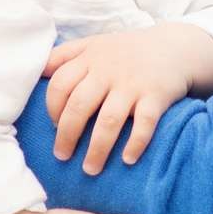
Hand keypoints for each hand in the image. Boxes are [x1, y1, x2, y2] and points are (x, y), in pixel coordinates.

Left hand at [42, 23, 212, 173]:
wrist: (175, 47)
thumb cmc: (127, 51)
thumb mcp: (95, 44)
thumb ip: (66, 55)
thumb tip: (37, 72)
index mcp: (90, 57)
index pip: (60, 84)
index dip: (52, 109)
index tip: (54, 127)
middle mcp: (109, 70)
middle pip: (79, 106)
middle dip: (67, 136)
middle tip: (62, 157)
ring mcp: (133, 83)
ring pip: (108, 120)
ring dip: (96, 149)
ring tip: (90, 169)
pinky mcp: (156, 95)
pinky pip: (144, 123)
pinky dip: (135, 143)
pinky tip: (127, 159)